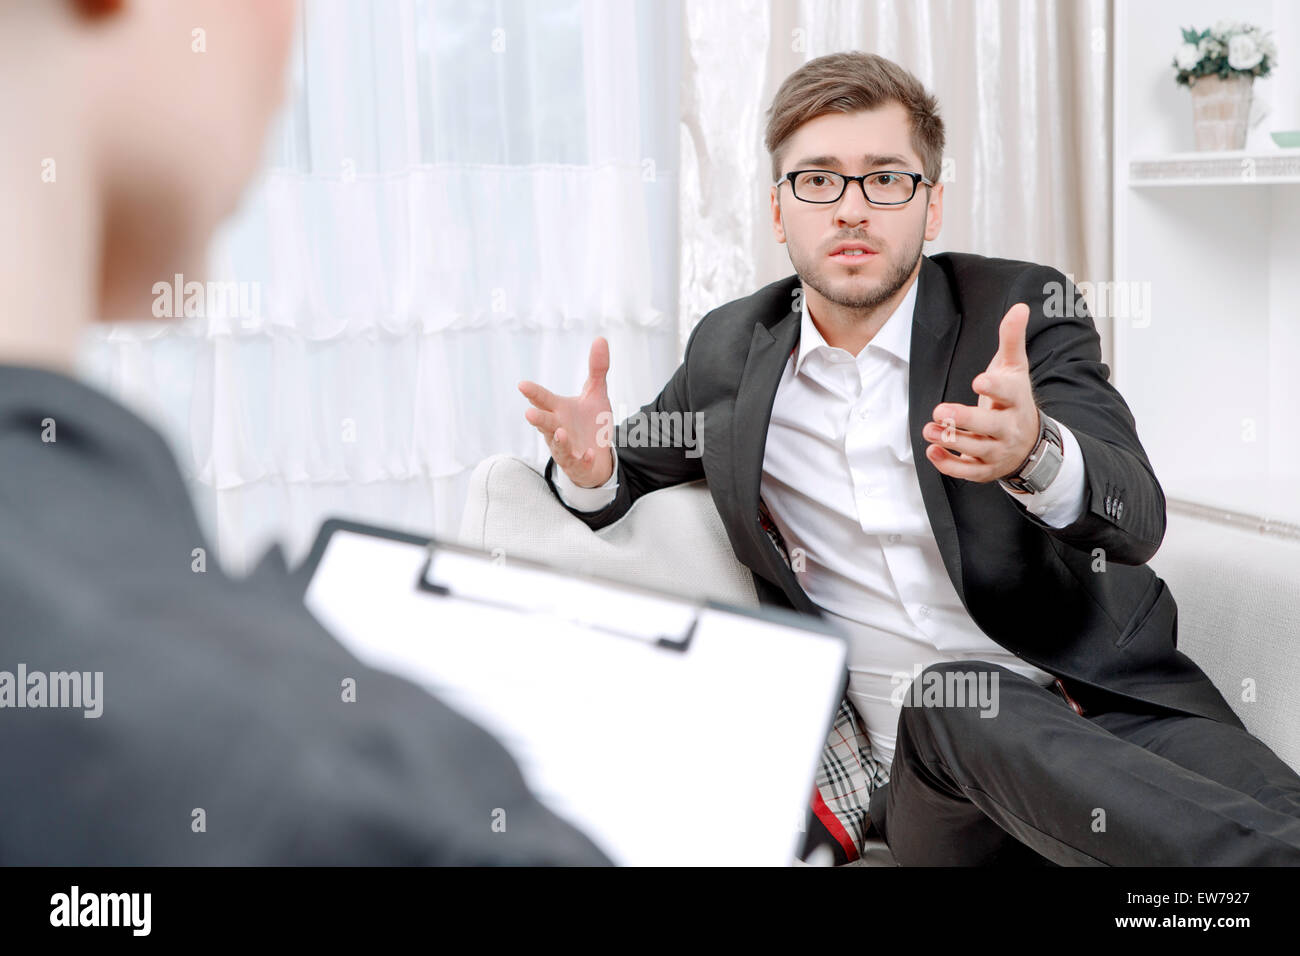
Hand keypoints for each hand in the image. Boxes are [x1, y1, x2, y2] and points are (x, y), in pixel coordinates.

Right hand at [518, 337, 614, 487]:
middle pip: (545, 423)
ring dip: (559, 439)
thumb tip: (601, 338)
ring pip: (559, 445)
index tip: (522, 385)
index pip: (544, 399)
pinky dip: (584, 458)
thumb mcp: (596, 393)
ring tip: (559, 431)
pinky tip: (590, 454)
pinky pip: (580, 462)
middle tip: (529, 413)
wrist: (597, 456)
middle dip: (538, 418)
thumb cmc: (590, 422)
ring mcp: (567, 447)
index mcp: (559, 410)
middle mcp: (558, 428)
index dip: (534, 393)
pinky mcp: (579, 463)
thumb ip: (597, 369)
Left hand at [922, 302, 1039, 485]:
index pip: (1009, 393)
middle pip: (990, 426)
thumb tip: (1019, 307)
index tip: (979, 381)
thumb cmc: (1014, 400)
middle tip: (941, 411)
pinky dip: (948, 465)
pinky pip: (967, 472)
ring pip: (975, 450)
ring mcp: (997, 451)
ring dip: (950, 441)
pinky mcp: (984, 469)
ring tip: (929, 429)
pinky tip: (932, 452)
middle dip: (965, 420)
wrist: (1030, 442)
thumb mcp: (1014, 368)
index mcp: (1016, 400)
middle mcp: (1009, 428)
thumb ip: (1011, 339)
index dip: (995, 387)